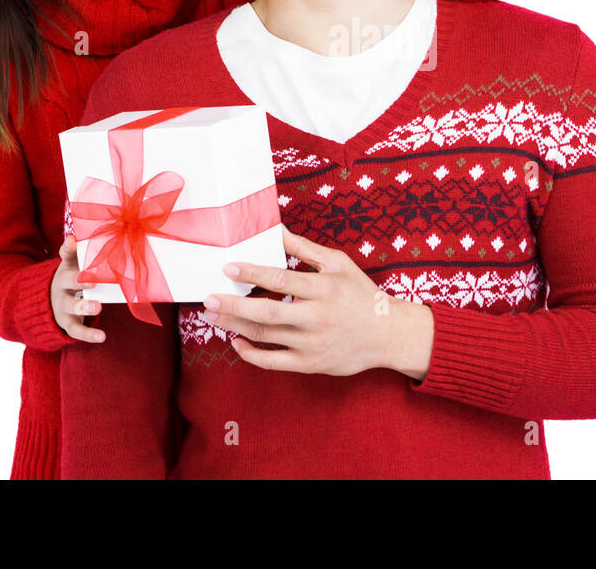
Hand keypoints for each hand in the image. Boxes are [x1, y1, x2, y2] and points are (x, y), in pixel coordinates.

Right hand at [50, 235, 105, 342]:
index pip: (65, 255)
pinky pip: (76, 330)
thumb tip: (98, 240)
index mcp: (66, 267)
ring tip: (97, 307)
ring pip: (71, 306)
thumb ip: (85, 254)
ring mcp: (62, 305)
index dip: (68, 248)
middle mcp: (61, 285)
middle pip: (67, 281)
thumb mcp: (75, 265)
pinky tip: (102, 337)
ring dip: (84, 307)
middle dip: (79, 281)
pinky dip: (89, 334)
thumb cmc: (73, 279)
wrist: (49, 303)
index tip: (73, 241)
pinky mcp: (66, 322)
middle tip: (92, 281)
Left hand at [199, 225, 433, 378]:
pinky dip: (251, 353)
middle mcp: (317, 317)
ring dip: (235, 325)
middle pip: (267, 312)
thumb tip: (276, 230)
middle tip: (208, 299)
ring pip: (266, 336)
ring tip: (213, 316)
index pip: (281, 279)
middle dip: (234, 305)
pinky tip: (236, 341)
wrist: (387, 334)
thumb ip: (305, 249)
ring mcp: (312, 344)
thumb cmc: (360, 294)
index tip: (228, 267)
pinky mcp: (310, 364)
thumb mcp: (338, 264)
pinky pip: (273, 362)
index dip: (252, 273)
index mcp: (324, 288)